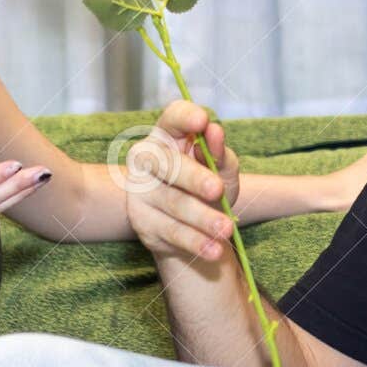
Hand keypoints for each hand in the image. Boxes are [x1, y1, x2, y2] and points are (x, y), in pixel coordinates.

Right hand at [125, 100, 240, 261]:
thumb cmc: (209, 186)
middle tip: (217, 189)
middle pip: (168, 163)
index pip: (172, 118)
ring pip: (173, 202)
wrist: (195, 226)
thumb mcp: (222, 168)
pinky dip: (196, 242)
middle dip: (194, 177)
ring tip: (226, 229)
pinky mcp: (141, 221)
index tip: (203, 121)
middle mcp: (146, 158)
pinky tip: (214, 248)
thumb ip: (219, 152)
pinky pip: (171, 231)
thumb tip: (215, 131)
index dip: (186, 117)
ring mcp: (140, 190)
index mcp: (167, 134)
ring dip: (202, 217)